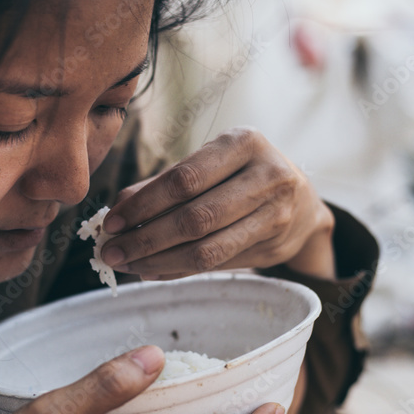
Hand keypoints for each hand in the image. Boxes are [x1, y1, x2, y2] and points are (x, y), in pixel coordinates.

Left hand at [100, 127, 335, 280]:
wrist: (302, 200)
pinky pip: (216, 265)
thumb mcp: (210, 163)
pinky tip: (153, 271)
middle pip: (195, 218)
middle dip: (146, 240)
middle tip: (112, 253)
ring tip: (128, 265)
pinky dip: (178, 271)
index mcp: (244, 142)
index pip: (185, 179)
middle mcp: (267, 175)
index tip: (112, 223)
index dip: (144, 205)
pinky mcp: (273, 246)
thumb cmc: (241, 174)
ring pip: (206, 249)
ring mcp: (275, 214)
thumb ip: (164, 183)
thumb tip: (118, 209)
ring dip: (159, 262)